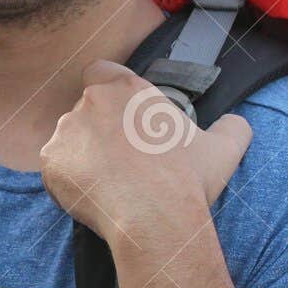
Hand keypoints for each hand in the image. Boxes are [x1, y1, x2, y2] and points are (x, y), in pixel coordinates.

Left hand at [39, 59, 251, 251]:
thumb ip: (232, 127)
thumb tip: (237, 124)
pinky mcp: (51, 160)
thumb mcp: (223, 148)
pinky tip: (94, 195)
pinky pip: (56, 166)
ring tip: (110, 182)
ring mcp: (67, 130)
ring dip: (84, 153)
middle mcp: (92, 102)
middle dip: (100, 130)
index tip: (119, 113)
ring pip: (70, 138)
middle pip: (87, 109)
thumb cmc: (186, 179)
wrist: (154, 217)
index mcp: (127, 89)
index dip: (106, 88)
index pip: (101, 70)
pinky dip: (69, 179)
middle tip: (123, 160)